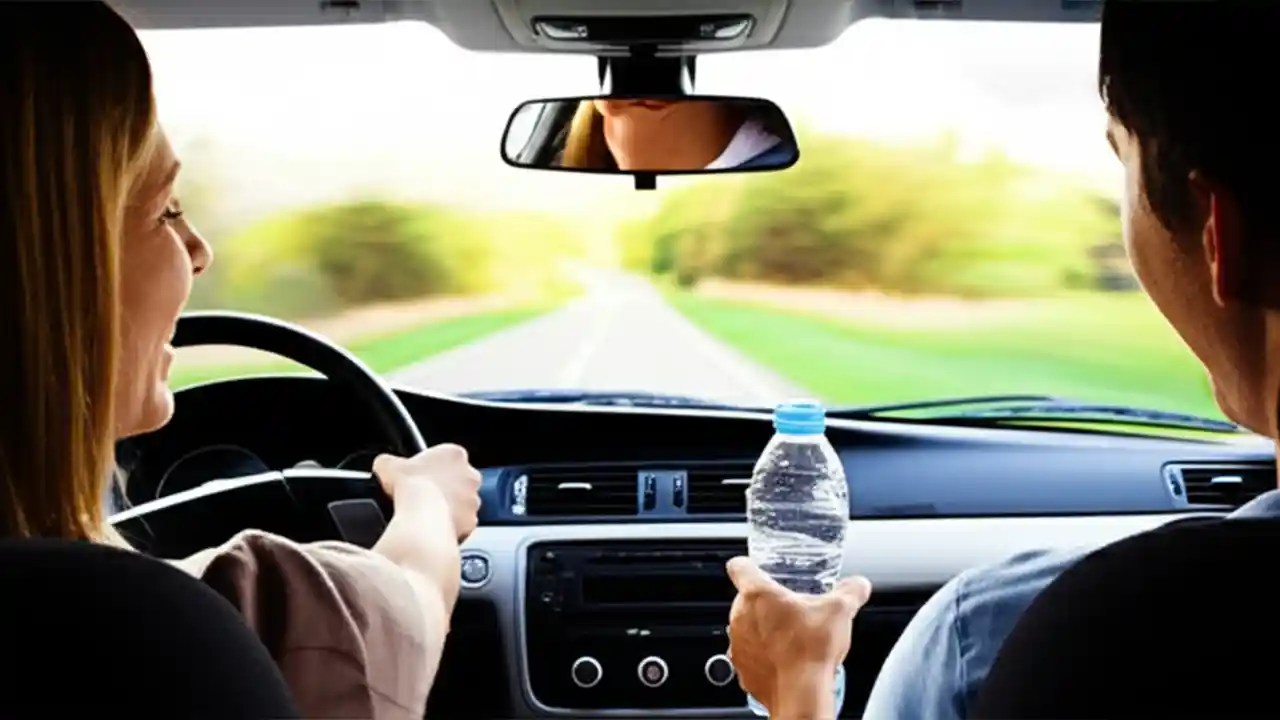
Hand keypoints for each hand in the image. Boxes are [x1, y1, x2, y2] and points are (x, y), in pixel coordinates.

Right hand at [374, 444, 481, 541]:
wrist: (422, 516)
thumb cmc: (410, 486)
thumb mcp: (389, 465)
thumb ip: (388, 462)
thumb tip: (383, 464)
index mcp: (454, 454)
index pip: (446, 457)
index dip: (431, 467)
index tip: (420, 476)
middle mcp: (470, 475)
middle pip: (458, 480)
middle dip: (444, 488)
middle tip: (424, 496)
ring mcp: (473, 499)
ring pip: (462, 503)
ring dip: (448, 507)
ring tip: (427, 514)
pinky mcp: (472, 521)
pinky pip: (462, 524)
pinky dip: (450, 526)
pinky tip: (434, 528)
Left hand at [726, 557, 871, 716]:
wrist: (801, 693)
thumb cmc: (811, 650)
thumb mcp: (840, 610)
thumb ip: (851, 591)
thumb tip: (858, 585)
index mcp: (757, 594)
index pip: (739, 566)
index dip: (748, 564)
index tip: (757, 568)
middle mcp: (740, 617)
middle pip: (746, 599)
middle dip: (767, 603)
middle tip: (792, 610)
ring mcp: (738, 644)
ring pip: (747, 628)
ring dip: (764, 629)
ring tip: (791, 637)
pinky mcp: (741, 668)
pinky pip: (750, 655)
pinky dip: (764, 655)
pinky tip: (785, 659)